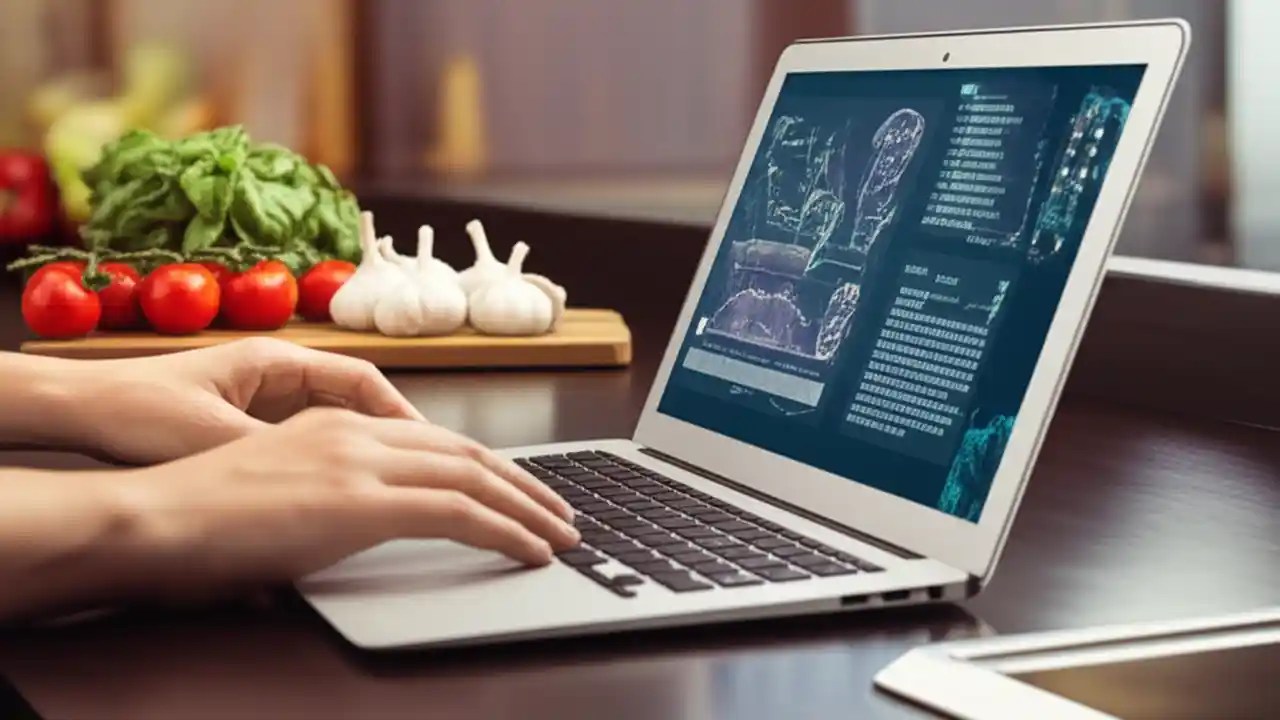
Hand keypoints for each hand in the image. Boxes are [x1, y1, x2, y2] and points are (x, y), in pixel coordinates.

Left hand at [63, 338, 426, 464]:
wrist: (83, 408)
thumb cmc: (140, 408)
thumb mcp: (218, 435)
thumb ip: (277, 451)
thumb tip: (332, 479)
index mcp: (277, 361)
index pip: (362, 380)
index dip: (400, 412)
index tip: (428, 443)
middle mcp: (277, 374)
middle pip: (355, 401)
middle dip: (391, 433)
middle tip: (424, 468)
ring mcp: (263, 398)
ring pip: (333, 422)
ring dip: (362, 449)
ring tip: (392, 482)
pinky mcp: (247, 423)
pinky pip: (306, 440)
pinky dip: (329, 462)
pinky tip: (339, 490)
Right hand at [119, 406, 578, 597]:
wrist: (151, 517)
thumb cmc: (196, 520)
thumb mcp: (275, 498)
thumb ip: (320, 505)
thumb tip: (331, 536)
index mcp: (335, 426)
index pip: (435, 440)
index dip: (486, 464)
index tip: (516, 488)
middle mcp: (356, 432)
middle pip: (467, 451)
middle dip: (522, 483)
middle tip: (558, 511)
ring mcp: (361, 461)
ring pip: (475, 476)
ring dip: (527, 508)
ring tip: (561, 534)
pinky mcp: (361, 500)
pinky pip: (459, 512)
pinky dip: (506, 530)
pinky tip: (530, 550)